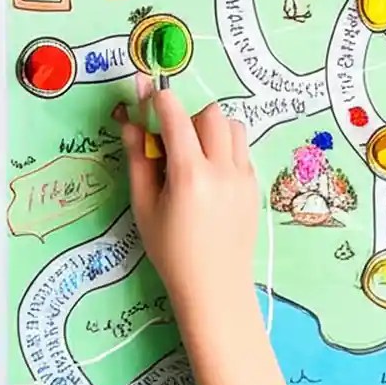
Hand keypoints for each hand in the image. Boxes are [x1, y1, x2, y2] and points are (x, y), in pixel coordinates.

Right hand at [117, 83, 258, 307]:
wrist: (215, 286)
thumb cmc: (171, 251)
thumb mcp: (144, 207)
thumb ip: (139, 160)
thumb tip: (131, 123)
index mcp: (190, 175)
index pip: (176, 116)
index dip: (160, 100)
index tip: (149, 98)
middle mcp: (222, 170)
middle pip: (211, 113)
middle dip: (189, 118)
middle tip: (174, 144)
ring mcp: (243, 177)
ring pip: (233, 126)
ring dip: (212, 130)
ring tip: (195, 157)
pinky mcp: (254, 185)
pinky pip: (241, 149)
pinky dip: (225, 149)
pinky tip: (210, 176)